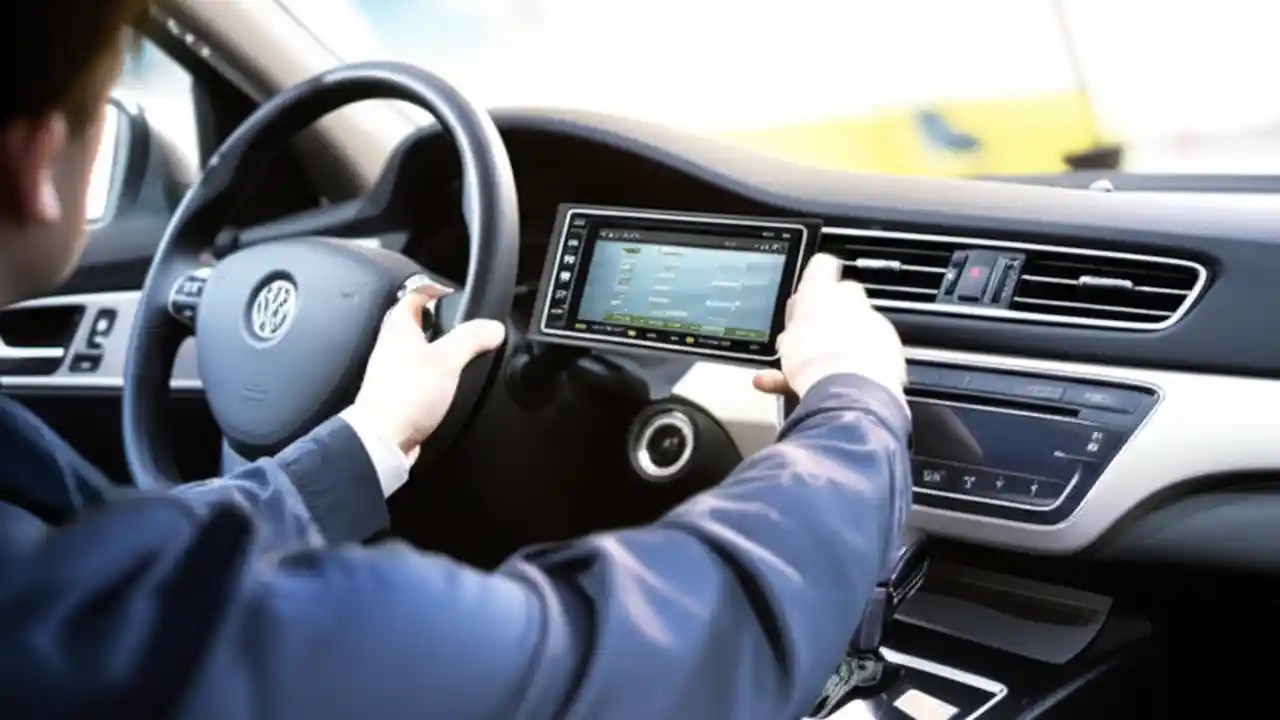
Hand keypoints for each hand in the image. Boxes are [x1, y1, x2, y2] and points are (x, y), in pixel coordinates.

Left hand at [347, 286, 505, 461]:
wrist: (383, 439)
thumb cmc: (406, 396)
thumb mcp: (447, 360)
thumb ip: (472, 339)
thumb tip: (494, 327)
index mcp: (398, 327)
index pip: (415, 294)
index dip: (434, 289)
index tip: (453, 293)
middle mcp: (392, 345)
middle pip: (416, 322)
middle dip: (439, 321)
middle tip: (463, 323)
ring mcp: (393, 370)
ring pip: (418, 349)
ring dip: (438, 349)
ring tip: (462, 353)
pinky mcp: (399, 393)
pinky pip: (419, 374)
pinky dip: (435, 373)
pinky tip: (450, 383)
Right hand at [753, 253, 906, 403]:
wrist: (849, 390)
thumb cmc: (814, 364)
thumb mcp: (787, 347)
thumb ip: (793, 331)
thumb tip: (793, 334)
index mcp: (819, 292)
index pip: (821, 265)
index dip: (817, 277)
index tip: (812, 291)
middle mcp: (850, 299)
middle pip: (845, 295)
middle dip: (836, 313)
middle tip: (820, 338)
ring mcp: (874, 320)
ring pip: (863, 322)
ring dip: (853, 337)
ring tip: (836, 366)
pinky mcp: (892, 342)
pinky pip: (879, 343)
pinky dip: (870, 356)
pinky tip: (854, 376)